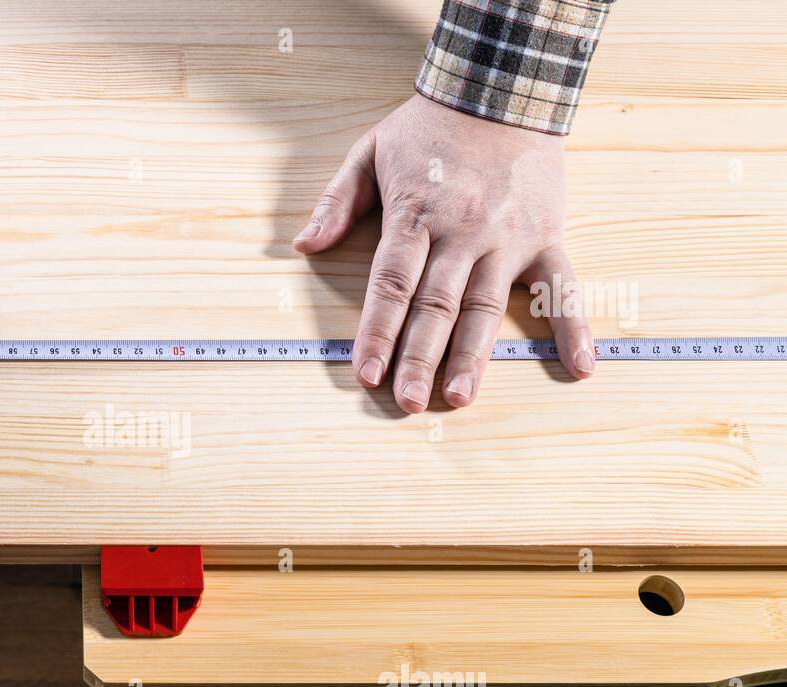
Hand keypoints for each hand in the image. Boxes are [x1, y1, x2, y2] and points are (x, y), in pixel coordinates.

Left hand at [294, 94, 593, 411]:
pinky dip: (574, 327)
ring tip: (459, 397)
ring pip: (486, 305)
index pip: (392, 284)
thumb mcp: (369, 151)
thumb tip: (303, 245)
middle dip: (419, 358)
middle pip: (436, 305)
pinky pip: (562, 287)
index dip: (378, 331)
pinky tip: (581, 367)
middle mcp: (462, 232)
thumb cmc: (429, 127)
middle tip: (408, 403)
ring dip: (473, 355)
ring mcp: (507, 238)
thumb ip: (336, 201)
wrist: (504, 86)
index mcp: (416, 215)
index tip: (366, 371)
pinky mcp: (546, 236)